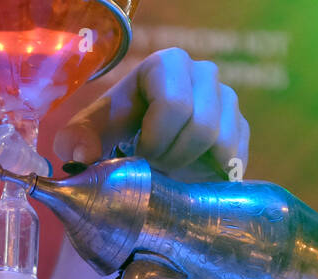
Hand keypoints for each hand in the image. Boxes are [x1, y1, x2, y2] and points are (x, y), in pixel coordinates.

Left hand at [53, 48, 249, 182]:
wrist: (142, 144)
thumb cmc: (115, 133)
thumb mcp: (90, 133)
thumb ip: (77, 140)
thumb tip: (82, 157)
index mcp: (166, 64)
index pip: (175, 104)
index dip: (157, 140)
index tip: (141, 155)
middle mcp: (203, 74)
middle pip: (202, 126)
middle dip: (174, 157)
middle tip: (155, 167)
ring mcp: (227, 98)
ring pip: (222, 142)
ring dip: (193, 166)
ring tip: (171, 170)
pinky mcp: (241, 127)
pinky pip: (237, 156)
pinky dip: (212, 174)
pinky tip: (192, 174)